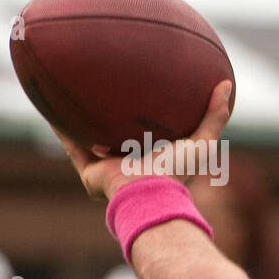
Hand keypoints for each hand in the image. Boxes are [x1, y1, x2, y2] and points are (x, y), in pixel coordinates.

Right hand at [52, 80, 232, 200]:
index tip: (146, 94)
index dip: (147, 117)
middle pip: (118, 137)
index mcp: (155, 160)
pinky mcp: (90, 173)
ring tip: (72, 94)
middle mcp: (131, 164)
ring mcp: (109, 170)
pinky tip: (51, 108)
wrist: (148, 195)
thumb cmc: (177, 173)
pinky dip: (61, 129)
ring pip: (91, 141)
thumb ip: (215, 116)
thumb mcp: (203, 143)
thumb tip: (226, 84)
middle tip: (108, 90)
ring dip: (82, 122)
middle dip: (112, 118)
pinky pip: (72, 146)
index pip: (150, 135)